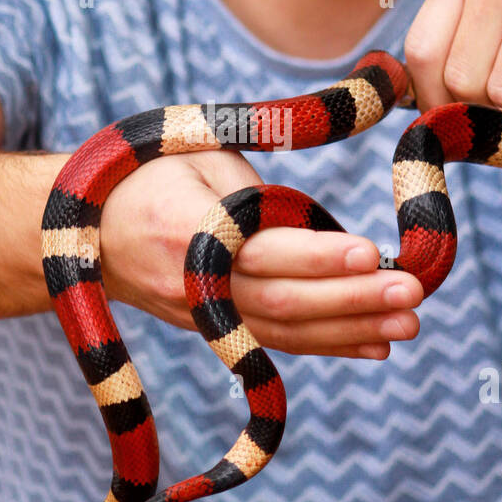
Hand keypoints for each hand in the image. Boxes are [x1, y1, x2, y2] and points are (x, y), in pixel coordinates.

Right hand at [100, 149, 422, 360]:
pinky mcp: (214, 331)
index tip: (371, 251)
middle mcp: (192, 285)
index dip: (319, 257)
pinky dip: (329, 345)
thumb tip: (315, 227)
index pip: (262, 251)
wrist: (88, 233)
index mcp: (184, 229)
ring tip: (408, 321)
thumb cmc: (153, 176)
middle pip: (281, 301)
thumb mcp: (198, 156)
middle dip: (352, 299)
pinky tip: (376, 343)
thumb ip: (253, 192)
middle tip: (412, 292)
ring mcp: (202, 316)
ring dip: (351, 329)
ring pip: (285, 331)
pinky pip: (277, 344)